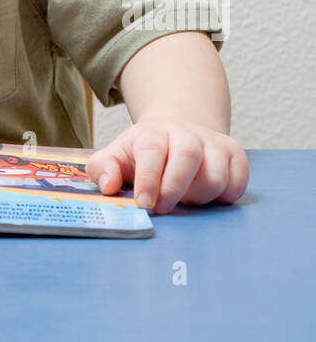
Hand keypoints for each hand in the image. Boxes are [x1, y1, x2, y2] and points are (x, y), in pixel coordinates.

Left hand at [85, 120, 248, 213]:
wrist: (177, 132)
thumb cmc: (144, 153)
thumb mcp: (117, 156)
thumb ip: (104, 169)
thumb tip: (108, 186)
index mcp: (154, 134)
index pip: (152, 152)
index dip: (148, 179)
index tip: (144, 204)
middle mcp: (186, 134)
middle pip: (188, 157)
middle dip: (175, 188)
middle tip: (162, 209)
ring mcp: (213, 143)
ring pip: (215, 176)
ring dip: (198, 197)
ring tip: (184, 201)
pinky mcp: (235, 154)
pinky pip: (237, 183)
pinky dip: (224, 196)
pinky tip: (207, 197)